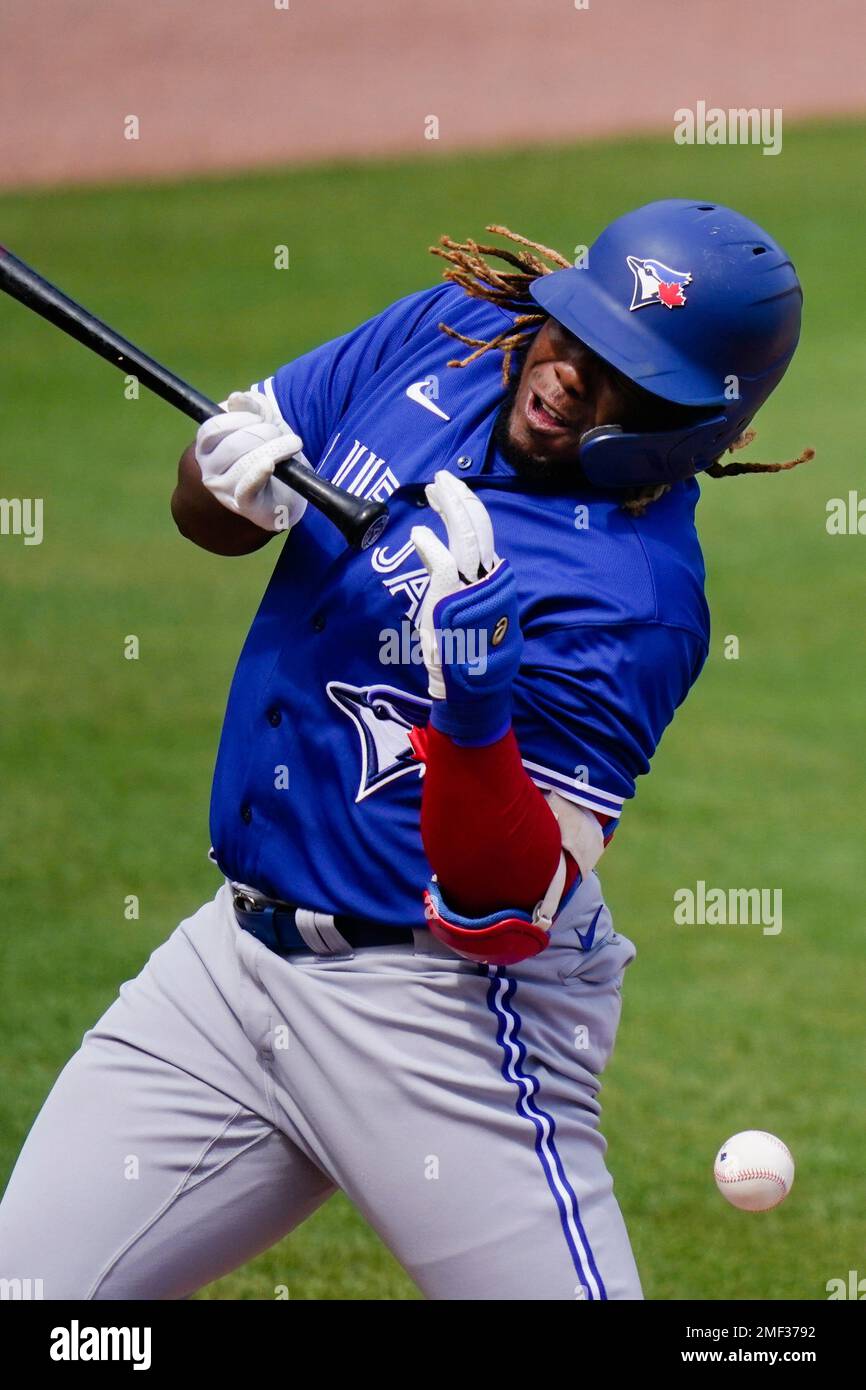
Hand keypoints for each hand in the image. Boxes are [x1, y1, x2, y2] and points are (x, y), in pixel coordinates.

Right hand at [195, 390, 306, 533]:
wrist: (287, 490)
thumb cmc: (270, 452)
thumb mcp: (264, 423)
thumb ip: (252, 407)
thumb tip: (236, 397)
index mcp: (207, 447)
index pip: (213, 427)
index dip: (241, 417)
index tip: (263, 418)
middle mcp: (208, 469)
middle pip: (231, 445)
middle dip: (263, 433)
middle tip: (280, 434)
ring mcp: (223, 489)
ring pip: (244, 463)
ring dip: (275, 449)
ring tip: (291, 445)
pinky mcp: (242, 505)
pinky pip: (247, 488)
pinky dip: (259, 474)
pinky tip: (270, 464)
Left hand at [411, 471, 521, 745]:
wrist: (470, 686)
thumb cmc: (467, 653)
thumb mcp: (469, 613)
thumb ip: (464, 584)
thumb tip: (451, 562)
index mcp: (492, 579)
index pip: (482, 534)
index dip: (466, 509)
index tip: (448, 495)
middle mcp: (488, 578)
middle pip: (478, 526)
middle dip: (460, 497)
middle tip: (443, 479)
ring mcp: (474, 586)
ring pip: (466, 534)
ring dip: (451, 506)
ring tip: (436, 488)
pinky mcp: (455, 596)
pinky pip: (442, 561)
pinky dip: (429, 545)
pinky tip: (418, 534)